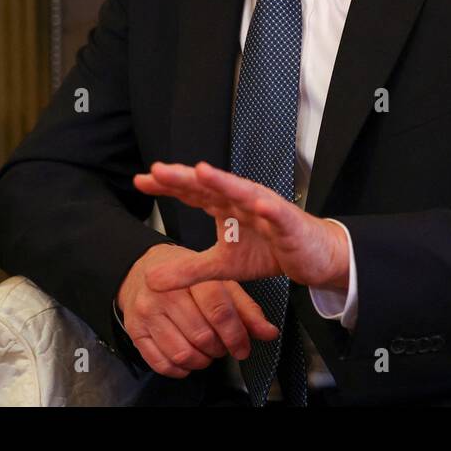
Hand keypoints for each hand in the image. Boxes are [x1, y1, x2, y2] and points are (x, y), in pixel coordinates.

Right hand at [116, 242, 279, 378]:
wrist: (142, 270)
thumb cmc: (185, 277)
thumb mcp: (219, 283)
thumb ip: (245, 308)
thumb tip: (268, 332)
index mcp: (190, 277)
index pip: (217, 310)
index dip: (235, 335)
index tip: (242, 347)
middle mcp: (164, 294)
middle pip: (202, 336)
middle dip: (219, 349)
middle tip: (223, 345)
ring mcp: (147, 313)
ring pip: (182, 354)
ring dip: (202, 361)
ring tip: (206, 352)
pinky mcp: (135, 331)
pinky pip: (161, 363)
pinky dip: (180, 369)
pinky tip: (188, 359)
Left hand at [132, 161, 350, 293]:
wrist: (310, 257)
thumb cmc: (268, 252)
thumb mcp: (221, 266)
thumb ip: (188, 270)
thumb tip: (151, 280)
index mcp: (224, 207)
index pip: (191, 192)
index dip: (167, 186)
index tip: (140, 180)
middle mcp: (241, 200)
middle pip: (209, 187)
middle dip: (185, 178)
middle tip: (159, 170)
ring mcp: (265, 207)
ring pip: (242, 192)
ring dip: (223, 182)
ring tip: (202, 172)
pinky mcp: (288, 222)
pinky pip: (277, 214)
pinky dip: (268, 208)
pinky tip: (257, 203)